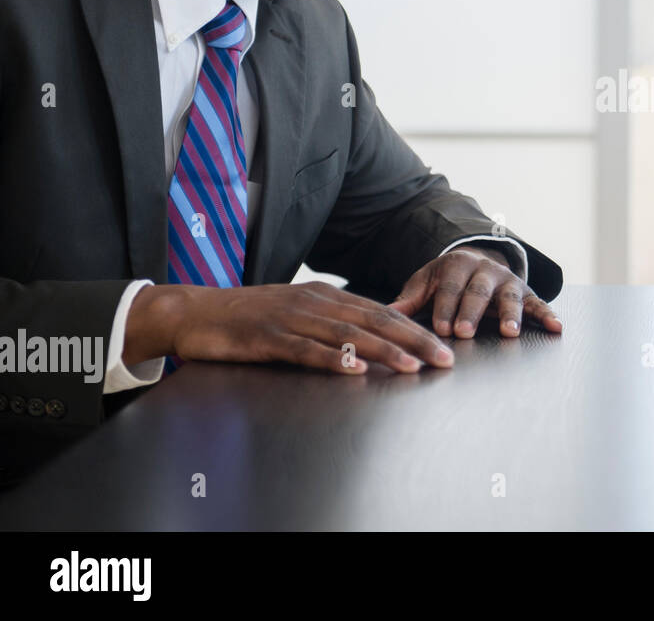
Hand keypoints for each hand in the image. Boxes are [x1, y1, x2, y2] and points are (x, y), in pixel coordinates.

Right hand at [124, 281, 453, 372]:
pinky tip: (355, 369)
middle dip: (414, 339)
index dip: (415, 328)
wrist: (197, 312)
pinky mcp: (268, 337)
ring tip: (413, 365)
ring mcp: (292, 318)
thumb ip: (335, 323)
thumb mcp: (300, 313)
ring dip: (384, 350)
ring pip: (349, 334)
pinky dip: (334, 359)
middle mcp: (316, 302)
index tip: (444, 345)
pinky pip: (306, 350)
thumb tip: (374, 339)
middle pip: (376, 320)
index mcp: (327, 296)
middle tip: (444, 358)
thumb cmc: (252, 317)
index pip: (382, 311)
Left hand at [389, 246, 561, 338]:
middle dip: (472, 311)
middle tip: (465, 331)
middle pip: (478, 291)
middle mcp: (485, 269)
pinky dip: (547, 314)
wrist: (475, 262)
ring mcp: (507, 280)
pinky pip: (538, 303)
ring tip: (508, 332)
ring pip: (510, 295)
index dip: (445, 308)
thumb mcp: (426, 283)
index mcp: (457, 264)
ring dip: (510, 314)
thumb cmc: (446, 280)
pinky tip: (556, 326)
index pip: (449, 288)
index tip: (440, 328)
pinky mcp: (525, 292)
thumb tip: (386, 314)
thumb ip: (409, 299)